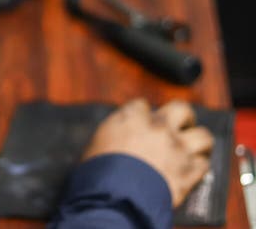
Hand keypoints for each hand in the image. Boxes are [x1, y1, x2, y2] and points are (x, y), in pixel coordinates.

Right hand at [82, 98, 213, 206]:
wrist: (114, 195)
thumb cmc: (98, 170)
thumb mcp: (97, 143)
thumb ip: (114, 133)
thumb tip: (120, 136)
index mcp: (132, 117)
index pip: (143, 105)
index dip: (144, 114)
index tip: (143, 123)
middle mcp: (158, 127)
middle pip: (181, 109)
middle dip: (183, 117)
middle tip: (181, 125)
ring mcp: (177, 148)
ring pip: (203, 135)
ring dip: (198, 141)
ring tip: (194, 147)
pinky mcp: (188, 171)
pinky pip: (203, 164)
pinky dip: (198, 166)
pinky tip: (192, 169)